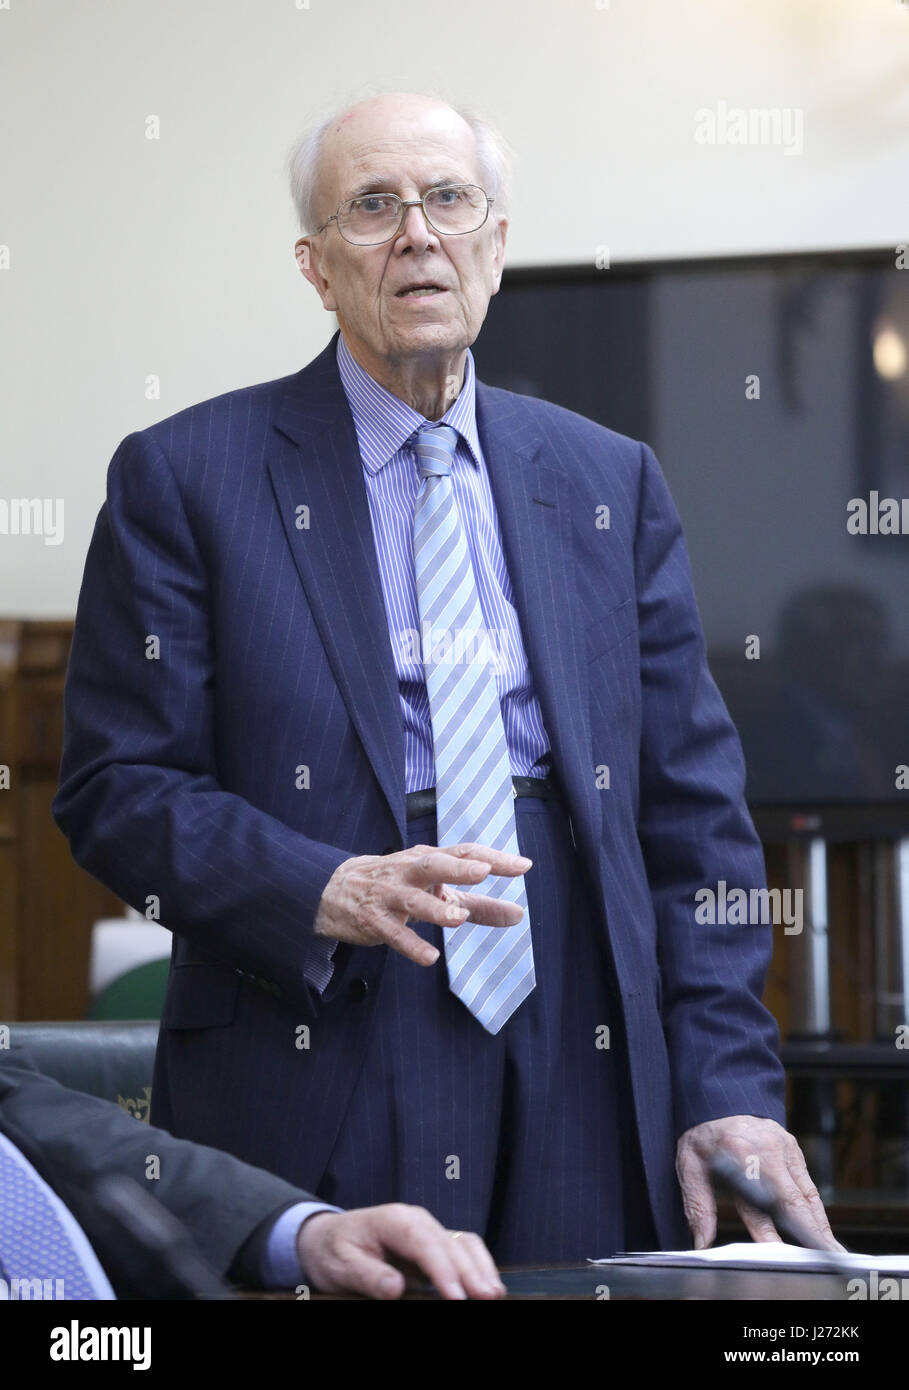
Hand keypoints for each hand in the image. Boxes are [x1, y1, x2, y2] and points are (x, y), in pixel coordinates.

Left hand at [295, 1204, 506, 1299]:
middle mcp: (417, 1220)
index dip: (444, 1271)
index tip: (457, 1298)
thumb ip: (367, 1275)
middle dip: (471, 1272)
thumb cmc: (334, 1250)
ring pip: (463, 1243)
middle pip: (450, 1244)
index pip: (425, 1243)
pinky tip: (487, 1285)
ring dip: (481, 1267)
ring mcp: (428, 1229)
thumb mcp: (340, 1265)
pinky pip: (462, 1249)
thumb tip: (396, 1288)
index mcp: (394, 1220)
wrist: (329, 1237)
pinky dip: (478, 1264)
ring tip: (494, 1294)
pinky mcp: (434, 1243)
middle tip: (487, 1299)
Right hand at [312, 842, 531, 965]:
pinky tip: (429, 958)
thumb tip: (518, 915)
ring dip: (435, 908)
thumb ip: (478, 904)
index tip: (523, 865)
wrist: (335, 890)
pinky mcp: (373, 921)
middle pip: (434, 865)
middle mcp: (409, 872)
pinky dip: (411, 944)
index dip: (492, 858)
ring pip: (412, 899)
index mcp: (428, 860)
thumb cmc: (396, 885)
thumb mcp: (438, 890)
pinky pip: (393, 934)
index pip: (463, 853)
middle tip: (484, 871)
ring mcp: (389, 896)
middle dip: (458, 868)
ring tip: (459, 919)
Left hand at [675, 1114, 844, 1251]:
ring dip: (820, 1225)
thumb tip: (702, 1243)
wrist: (718, 1098)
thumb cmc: (703, 1134)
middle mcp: (767, 1150)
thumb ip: (698, 1205)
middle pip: (793, 1200)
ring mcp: (784, 1146)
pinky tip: (822, 1230)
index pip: (756, 1201)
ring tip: (833, 1252)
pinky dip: (815, 1209)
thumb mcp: (689, 1166)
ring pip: (807, 1194)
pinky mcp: (792, 1147)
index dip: (769, 1230)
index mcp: (738, 1154)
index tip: (778, 1252)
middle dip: (812, 1233)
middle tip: (830, 1259)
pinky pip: (807, 1184)